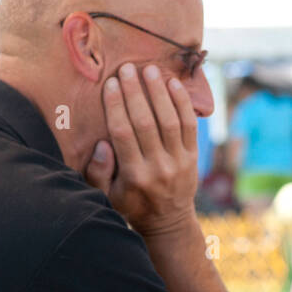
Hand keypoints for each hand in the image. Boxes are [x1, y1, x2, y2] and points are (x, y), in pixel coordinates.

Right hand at [84, 62, 197, 235]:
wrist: (169, 222)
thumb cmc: (131, 205)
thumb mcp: (107, 196)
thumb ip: (99, 172)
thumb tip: (101, 144)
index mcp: (134, 175)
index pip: (124, 134)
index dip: (116, 106)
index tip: (110, 84)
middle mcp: (158, 167)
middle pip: (146, 123)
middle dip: (136, 92)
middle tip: (127, 68)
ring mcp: (179, 162)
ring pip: (170, 121)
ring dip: (159, 92)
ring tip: (149, 69)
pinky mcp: (193, 158)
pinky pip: (189, 126)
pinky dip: (182, 103)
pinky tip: (173, 83)